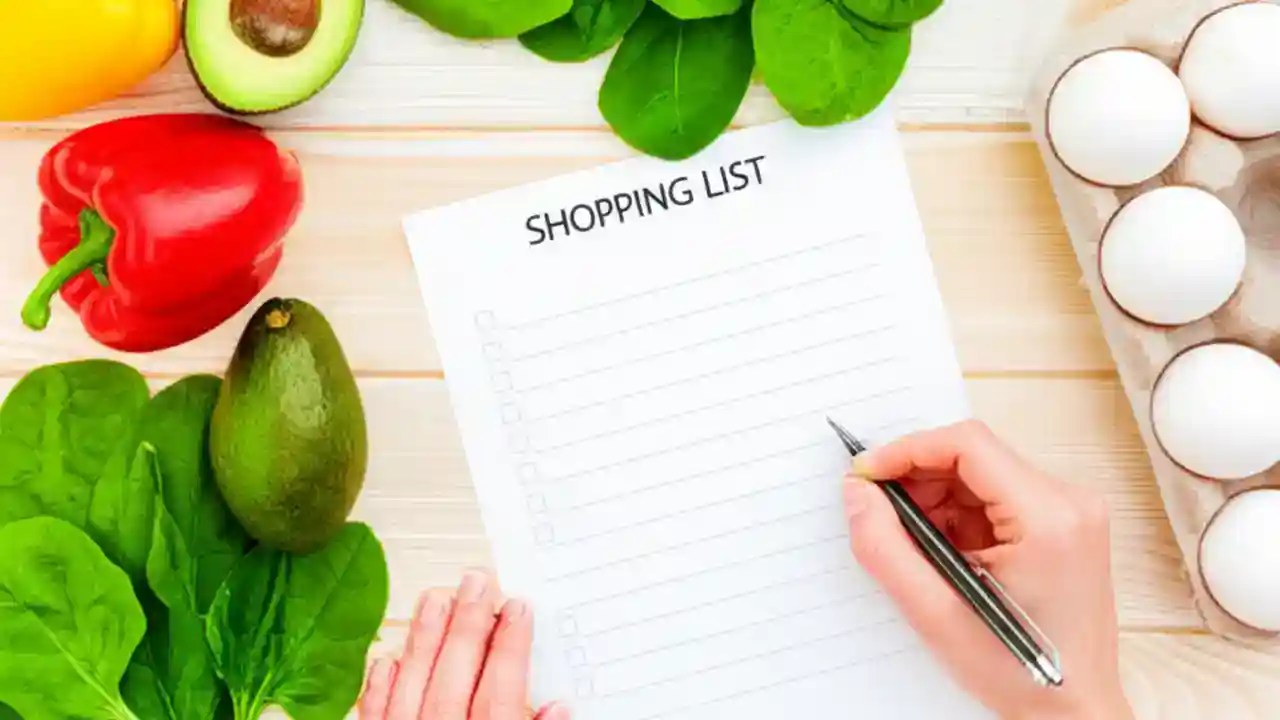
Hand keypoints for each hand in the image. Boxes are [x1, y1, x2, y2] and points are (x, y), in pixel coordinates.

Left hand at [358, 570, 569, 719]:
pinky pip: (375, 712)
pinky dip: (381, 684)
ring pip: (414, 682)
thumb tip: (556, 709)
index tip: (517, 609)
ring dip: (425, 636)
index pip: (501, 689)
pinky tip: (389, 656)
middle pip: (457, 673)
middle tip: (479, 582)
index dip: (511, 645)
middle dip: (470, 622)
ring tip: (437, 598)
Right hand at [843, 421, 1132, 719]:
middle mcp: (1070, 503)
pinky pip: (994, 497)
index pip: (968, 445)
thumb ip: (885, 547)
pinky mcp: (1061, 525)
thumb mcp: (936, 613)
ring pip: (980, 474)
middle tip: (881, 514)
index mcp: (1051, 518)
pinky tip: (943, 553)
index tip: (867, 473)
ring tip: (915, 547)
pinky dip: (957, 515)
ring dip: (935, 499)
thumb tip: (858, 494)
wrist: (1074, 714)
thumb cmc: (1022, 674)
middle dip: (918, 479)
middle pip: (974, 456)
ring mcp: (1070, 513)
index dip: (908, 450)